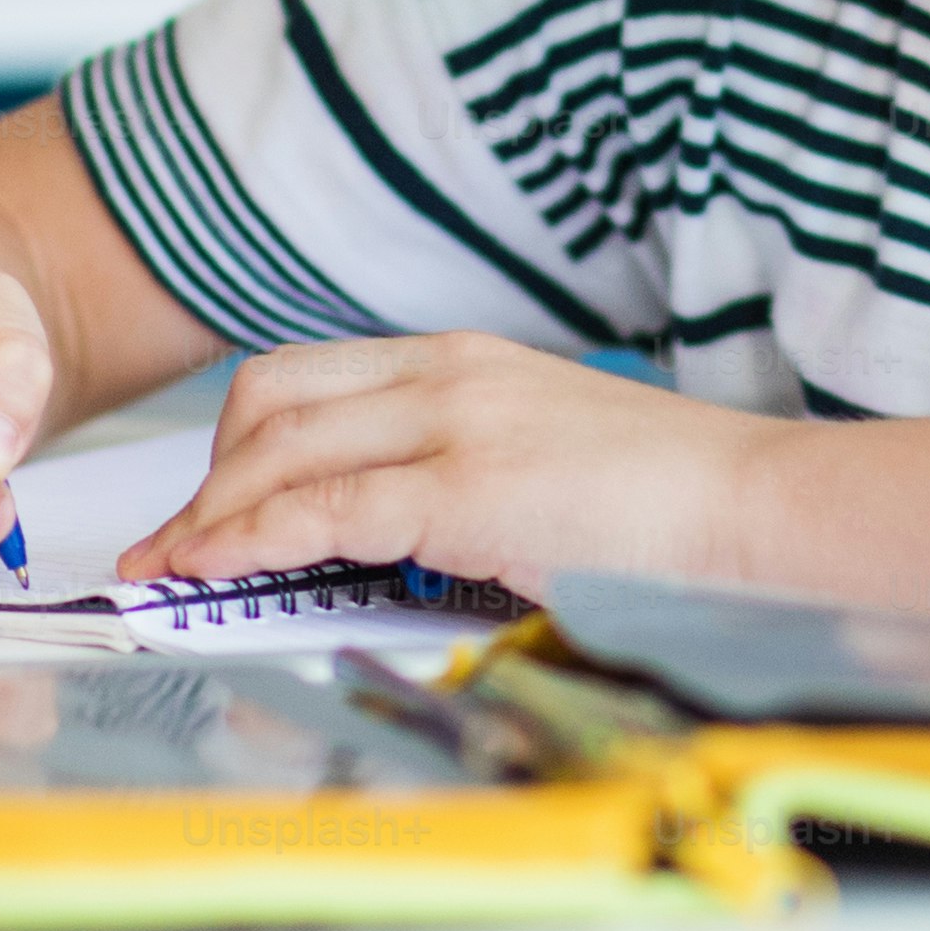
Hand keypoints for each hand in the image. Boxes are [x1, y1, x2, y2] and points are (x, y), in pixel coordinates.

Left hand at [115, 331, 792, 592]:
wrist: (756, 511)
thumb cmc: (667, 508)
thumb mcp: (541, 461)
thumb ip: (458, 474)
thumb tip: (384, 537)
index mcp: (463, 360)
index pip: (307, 379)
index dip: (236, 443)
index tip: (201, 501)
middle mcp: (445, 372)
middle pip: (269, 401)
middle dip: (205, 476)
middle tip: (175, 543)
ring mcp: (453, 423)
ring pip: (278, 451)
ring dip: (209, 515)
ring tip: (173, 569)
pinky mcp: (465, 488)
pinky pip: (320, 510)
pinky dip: (248, 540)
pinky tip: (213, 570)